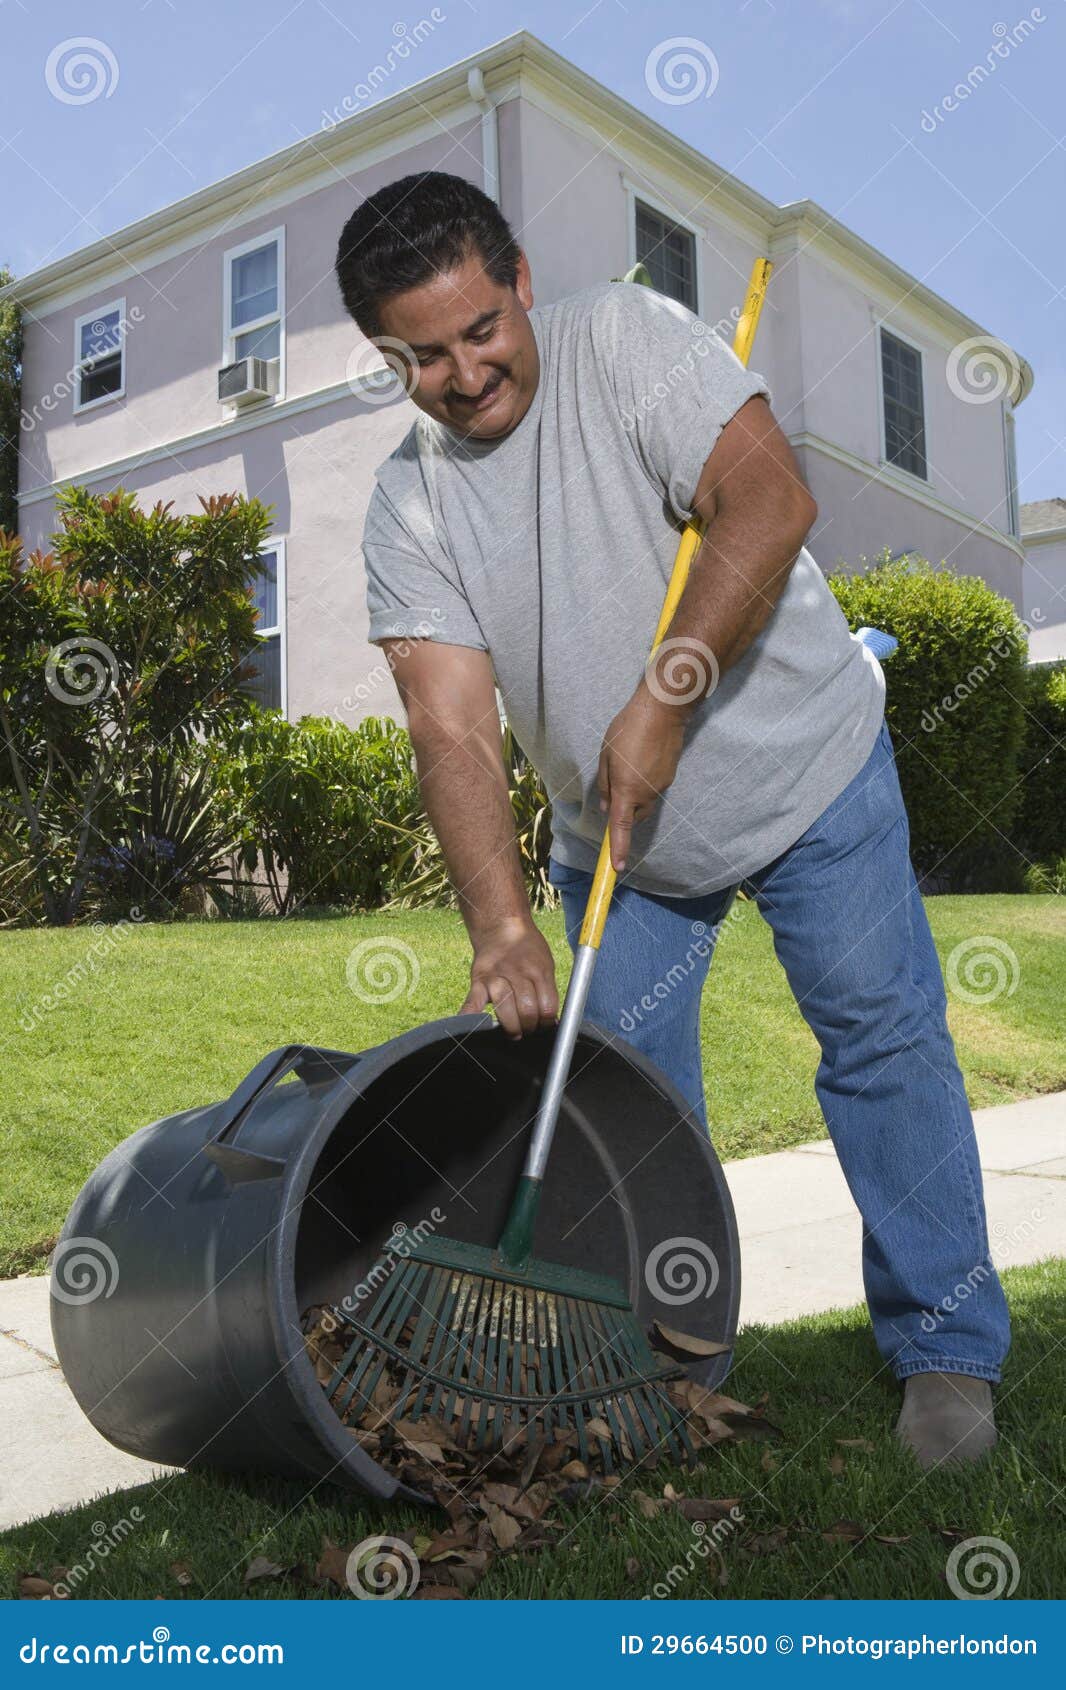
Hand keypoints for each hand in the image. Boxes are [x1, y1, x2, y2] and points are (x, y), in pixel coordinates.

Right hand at [458, 916, 558, 1038]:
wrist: (500, 926)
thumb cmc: (527, 948)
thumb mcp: (546, 963)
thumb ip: (548, 989)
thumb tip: (552, 1020)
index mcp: (539, 970)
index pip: (547, 1007)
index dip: (548, 1022)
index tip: (545, 1025)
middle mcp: (518, 973)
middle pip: (527, 1011)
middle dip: (530, 1027)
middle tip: (529, 1029)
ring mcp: (497, 976)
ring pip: (505, 1009)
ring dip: (511, 1027)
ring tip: (514, 1032)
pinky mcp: (479, 979)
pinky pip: (473, 1001)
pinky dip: (470, 1016)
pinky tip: (473, 1026)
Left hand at [597, 679, 687, 871]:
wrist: (663, 711)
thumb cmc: (628, 729)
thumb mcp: (605, 755)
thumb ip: (604, 784)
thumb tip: (605, 806)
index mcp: (626, 790)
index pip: (621, 827)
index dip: (618, 847)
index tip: (618, 866)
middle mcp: (646, 793)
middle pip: (634, 816)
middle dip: (624, 813)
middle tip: (612, 789)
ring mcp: (661, 785)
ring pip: (645, 803)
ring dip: (634, 797)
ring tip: (627, 767)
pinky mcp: (670, 776)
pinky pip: (653, 789)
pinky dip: (644, 784)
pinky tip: (640, 760)